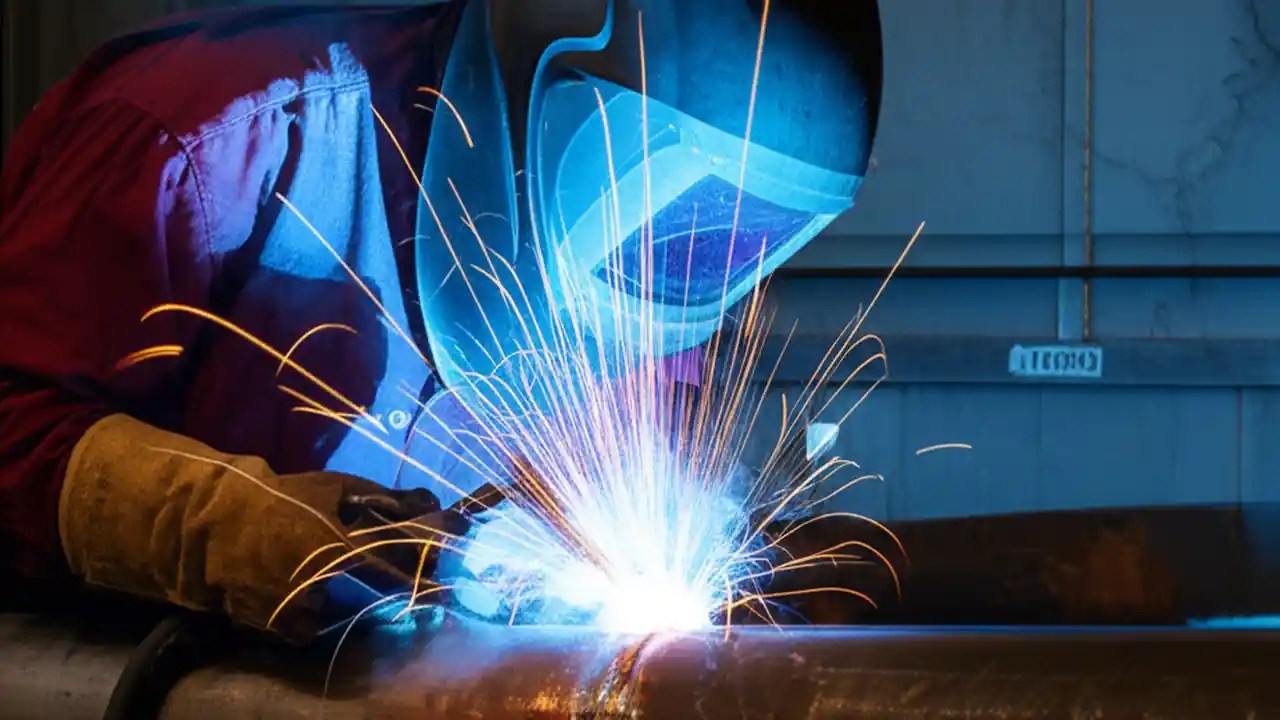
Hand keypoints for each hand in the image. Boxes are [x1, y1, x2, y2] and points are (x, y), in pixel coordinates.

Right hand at [58, 414, 469, 644]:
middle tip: (425, 579)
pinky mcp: (281, 627)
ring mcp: (298, 610)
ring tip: (341, 579)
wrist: (210, 526)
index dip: (430, 557)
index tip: (456, 557)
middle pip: (382, 592)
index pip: (397, 558)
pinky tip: (312, 591)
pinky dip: (320, 612)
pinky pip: (316, 625)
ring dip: (357, 599)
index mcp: (334, 544)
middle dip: (409, 583)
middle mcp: (320, 582)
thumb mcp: (331, 488)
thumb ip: (381, 499)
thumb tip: (428, 500)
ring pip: (347, 612)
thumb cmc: (279, 498)